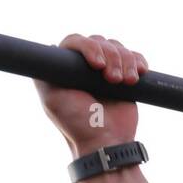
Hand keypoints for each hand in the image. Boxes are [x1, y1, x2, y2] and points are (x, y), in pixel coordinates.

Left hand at [34, 34, 148, 155]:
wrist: (107, 142)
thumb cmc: (77, 124)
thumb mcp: (52, 100)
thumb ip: (43, 76)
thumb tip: (47, 49)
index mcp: (68, 71)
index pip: (76, 41)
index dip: (89, 47)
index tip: (97, 65)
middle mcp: (86, 68)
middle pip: (100, 41)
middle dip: (111, 57)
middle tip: (112, 80)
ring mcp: (106, 72)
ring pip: (119, 48)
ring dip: (125, 62)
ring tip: (125, 83)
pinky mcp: (125, 77)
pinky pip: (135, 56)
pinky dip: (138, 62)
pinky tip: (137, 76)